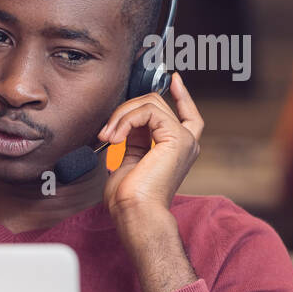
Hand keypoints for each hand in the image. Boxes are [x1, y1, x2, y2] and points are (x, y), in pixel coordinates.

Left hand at [99, 74, 203, 223]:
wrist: (135, 212)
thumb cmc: (128, 197)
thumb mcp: (129, 161)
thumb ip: (133, 140)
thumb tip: (122, 127)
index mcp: (176, 148)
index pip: (186, 113)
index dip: (181, 94)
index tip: (173, 79)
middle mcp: (185, 142)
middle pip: (156, 104)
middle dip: (125, 110)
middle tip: (105, 133)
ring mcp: (184, 139)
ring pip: (150, 103)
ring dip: (121, 116)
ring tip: (108, 137)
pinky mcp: (177, 138)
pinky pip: (148, 111)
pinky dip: (126, 120)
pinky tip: (115, 138)